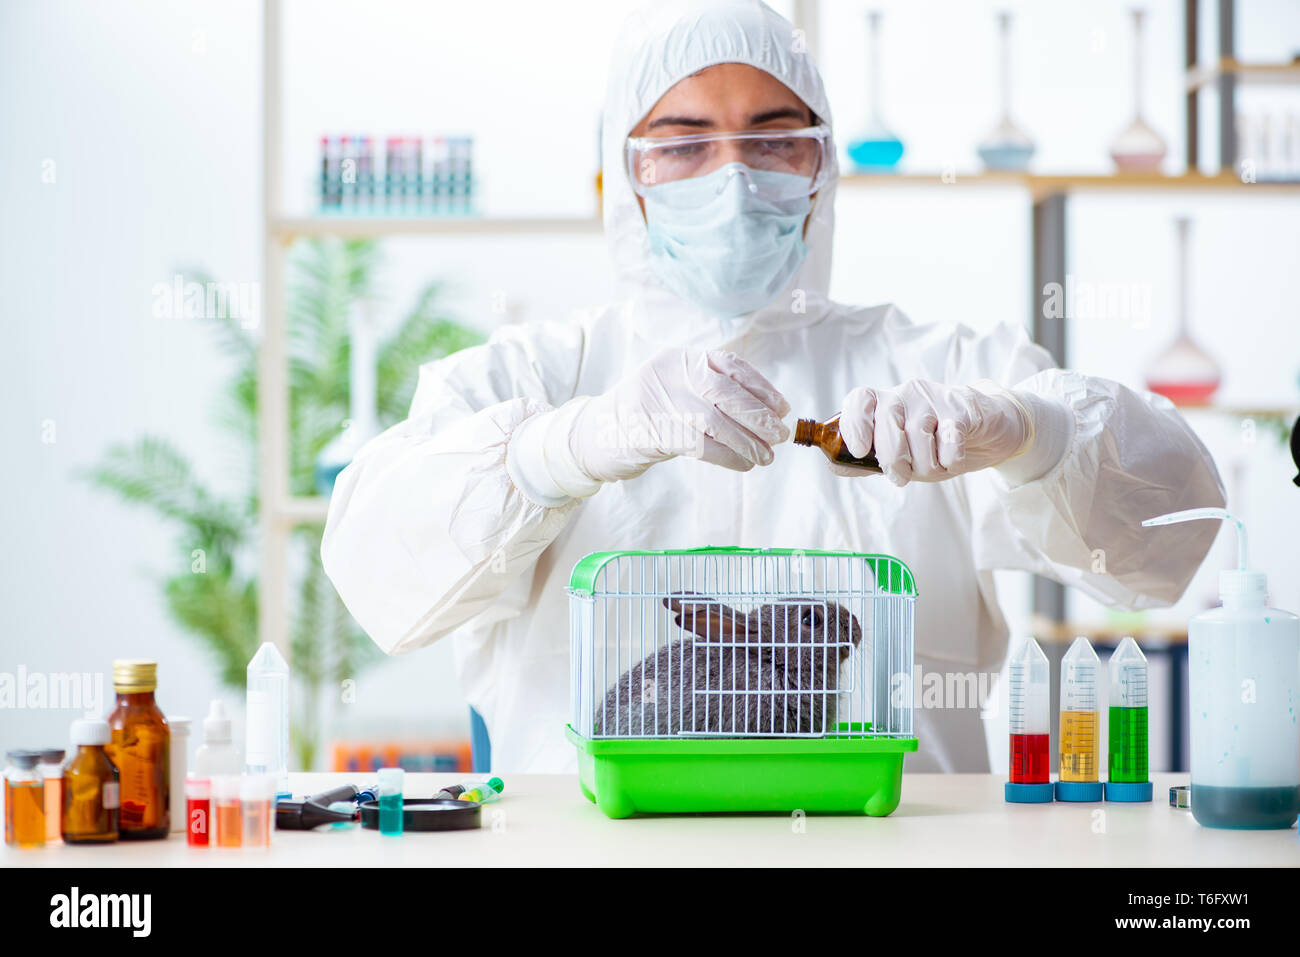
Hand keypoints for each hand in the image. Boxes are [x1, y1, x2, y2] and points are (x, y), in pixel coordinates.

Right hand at [567, 348, 790, 482]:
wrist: (593, 435)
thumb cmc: (645, 416)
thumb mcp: (676, 391)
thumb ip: (710, 394)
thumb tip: (763, 411)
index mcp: (678, 358)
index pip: (729, 365)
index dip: (760, 387)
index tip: (782, 406)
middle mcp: (668, 374)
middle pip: (724, 391)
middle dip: (757, 415)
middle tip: (779, 434)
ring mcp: (656, 401)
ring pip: (714, 420)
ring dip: (747, 441)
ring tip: (765, 456)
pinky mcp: (649, 432)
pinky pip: (698, 445)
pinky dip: (727, 456)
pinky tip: (742, 464)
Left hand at [838, 379, 1030, 485]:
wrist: (988, 431)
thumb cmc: (935, 443)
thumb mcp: (899, 455)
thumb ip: (868, 461)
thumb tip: (832, 464)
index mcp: (884, 404)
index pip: (860, 399)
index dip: (855, 423)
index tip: (859, 450)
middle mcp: (906, 395)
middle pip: (888, 420)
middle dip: (893, 457)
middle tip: (901, 477)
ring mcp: (934, 399)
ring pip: (919, 433)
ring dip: (926, 464)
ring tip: (934, 467)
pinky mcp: (962, 408)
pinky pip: (950, 438)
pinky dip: (950, 458)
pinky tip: (953, 460)